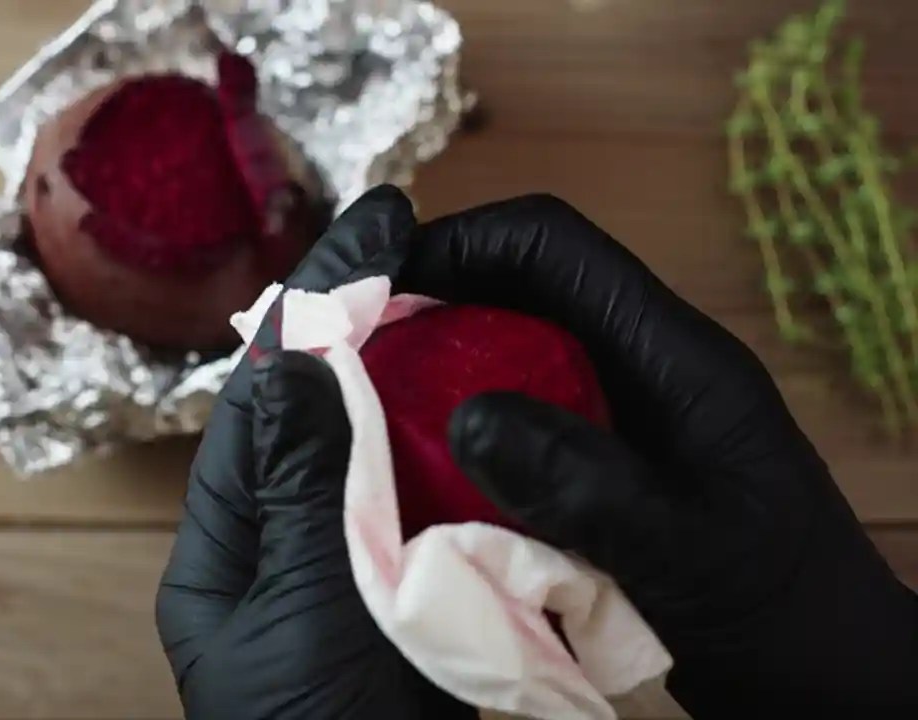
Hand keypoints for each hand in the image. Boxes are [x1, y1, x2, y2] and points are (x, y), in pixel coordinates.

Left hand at [155, 188, 472, 718]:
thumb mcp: (299, 616)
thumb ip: (302, 491)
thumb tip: (293, 363)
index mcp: (230, 546)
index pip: (267, 398)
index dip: (317, 304)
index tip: (376, 221)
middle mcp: (284, 543)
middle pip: (322, 407)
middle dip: (365, 321)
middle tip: (421, 233)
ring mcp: (350, 565)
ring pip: (381, 445)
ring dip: (418, 372)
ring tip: (463, 289)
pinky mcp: (416, 590)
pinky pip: (437, 501)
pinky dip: (464, 448)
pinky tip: (498, 399)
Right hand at [401, 194, 917, 714]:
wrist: (833, 676)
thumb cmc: (780, 612)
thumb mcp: (684, 550)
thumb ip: (584, 482)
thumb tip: (467, 416)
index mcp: (671, 352)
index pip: (553, 245)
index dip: (460, 242)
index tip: (376, 283)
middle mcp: (641, 364)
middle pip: (521, 288)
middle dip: (433, 302)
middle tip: (351, 349)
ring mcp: (622, 414)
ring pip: (513, 351)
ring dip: (441, 365)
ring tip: (369, 401)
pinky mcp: (605, 462)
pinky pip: (519, 418)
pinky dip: (462, 427)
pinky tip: (421, 468)